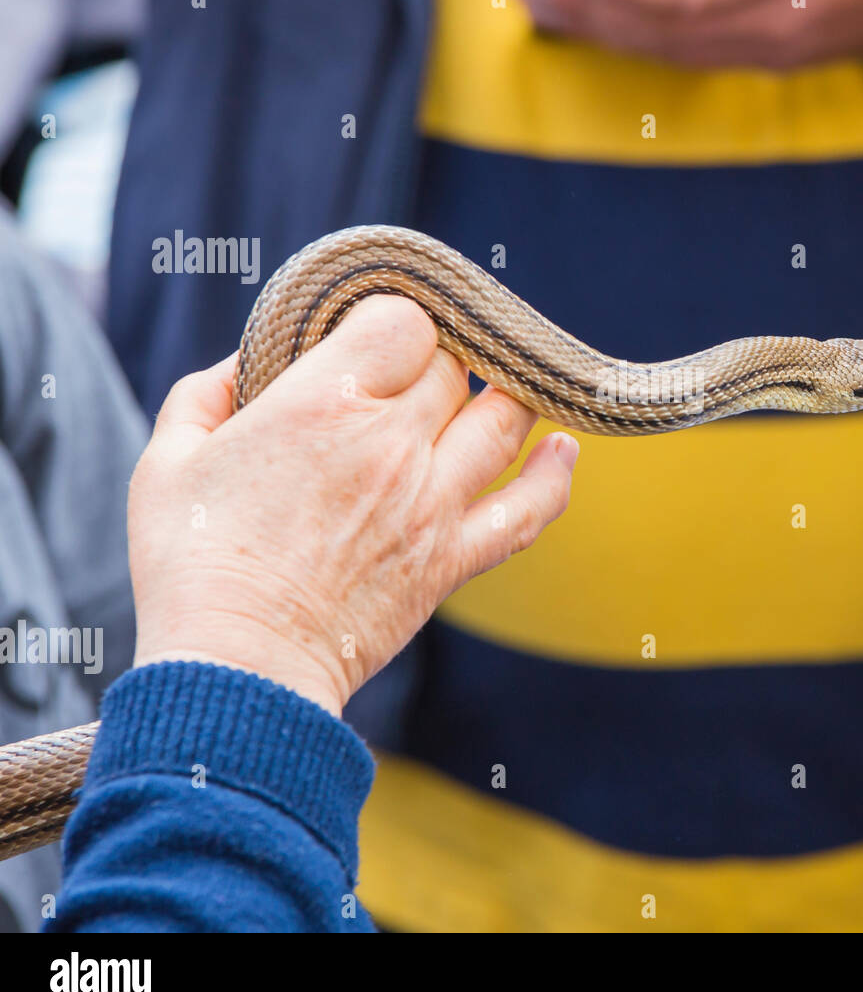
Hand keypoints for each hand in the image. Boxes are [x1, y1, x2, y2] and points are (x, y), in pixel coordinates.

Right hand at [128, 296, 578, 715]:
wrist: (237, 670)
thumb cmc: (192, 563)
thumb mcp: (169, 459)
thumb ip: (209, 392)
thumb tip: (247, 361)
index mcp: (324, 405)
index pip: (403, 323)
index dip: (392, 321)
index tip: (372, 339)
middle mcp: (392, 445)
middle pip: (452, 370)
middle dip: (432, 364)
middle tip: (409, 380)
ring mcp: (433, 503)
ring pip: (504, 422)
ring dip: (503, 398)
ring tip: (494, 391)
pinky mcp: (452, 559)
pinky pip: (528, 511)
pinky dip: (554, 477)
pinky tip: (563, 450)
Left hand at [512, 0, 862, 69]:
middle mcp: (778, 23)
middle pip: (666, 30)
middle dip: (588, 11)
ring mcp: (775, 51)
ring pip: (673, 51)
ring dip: (602, 31)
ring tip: (539, 4)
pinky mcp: (773, 59)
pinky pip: (692, 57)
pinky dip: (638, 40)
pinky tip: (596, 23)